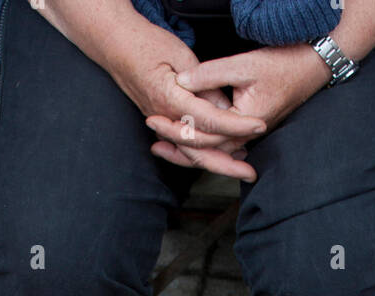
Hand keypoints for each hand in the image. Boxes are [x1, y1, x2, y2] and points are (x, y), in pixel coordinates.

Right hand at [110, 25, 264, 178]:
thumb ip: (204, 85)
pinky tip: (219, 159)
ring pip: (190, 154)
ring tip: (240, 169)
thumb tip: (225, 109)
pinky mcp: (161, 123)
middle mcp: (164, 117)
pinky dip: (200, 156)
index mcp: (170, 99)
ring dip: (216, 164)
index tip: (258, 127)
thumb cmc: (147, 44)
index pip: (210, 119)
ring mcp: (160, 123)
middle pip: (199, 150)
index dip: (236, 125)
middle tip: (251, 174)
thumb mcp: (182, 55)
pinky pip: (182, 147)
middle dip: (227, 165)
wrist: (116, 46)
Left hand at [146, 44, 328, 166]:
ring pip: (213, 152)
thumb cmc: (282, 63)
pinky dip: (203, 144)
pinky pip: (222, 145)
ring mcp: (248, 136)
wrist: (311, 68)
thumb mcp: (243, 64)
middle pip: (206, 153)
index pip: (204, 137)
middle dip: (178, 149)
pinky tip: (189, 140)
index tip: (154, 120)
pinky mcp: (247, 130)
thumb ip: (210, 74)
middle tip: (153, 142)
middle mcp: (245, 137)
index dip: (176, 130)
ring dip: (188, 151)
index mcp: (242, 124)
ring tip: (163, 147)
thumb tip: (180, 82)